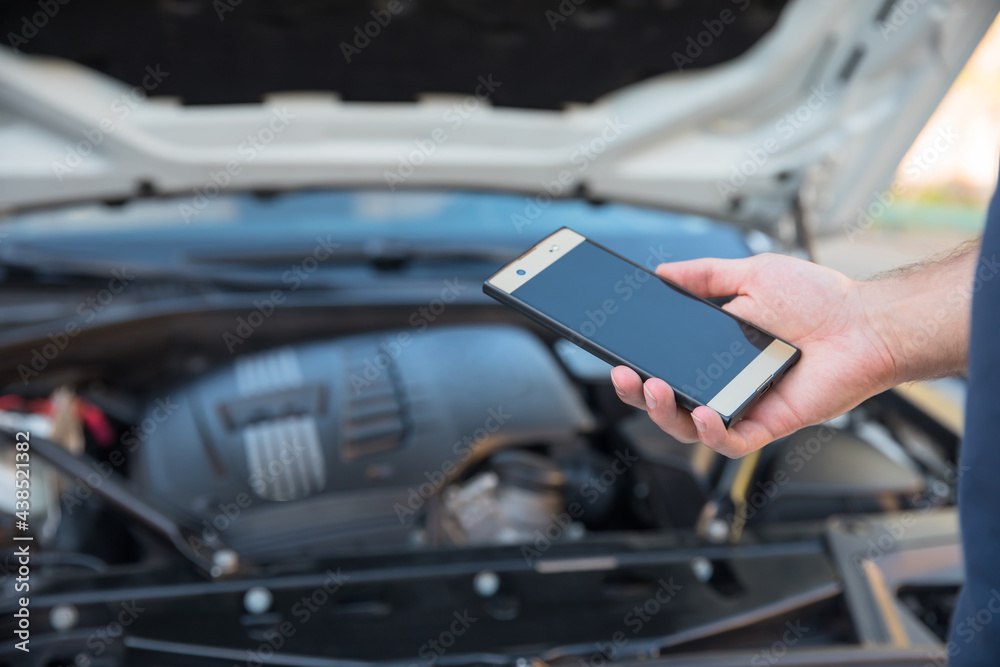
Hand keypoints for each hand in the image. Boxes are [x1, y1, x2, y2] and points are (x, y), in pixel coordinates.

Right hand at [610, 254, 899, 457]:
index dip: (637, 363)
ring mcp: (743, 406)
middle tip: (624, 374)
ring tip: (652, 387)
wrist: (864, 323)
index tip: (616, 352)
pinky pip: (730, 442)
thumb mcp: (750, 276)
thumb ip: (704, 275)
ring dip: (662, 413)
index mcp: (715, 351)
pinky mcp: (767, 424)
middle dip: (635, 392)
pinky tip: (702, 412)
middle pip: (666, 401)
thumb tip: (663, 272)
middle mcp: (724, 382)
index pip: (665, 364)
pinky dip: (710, 432)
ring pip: (689, 427)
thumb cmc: (819, 301)